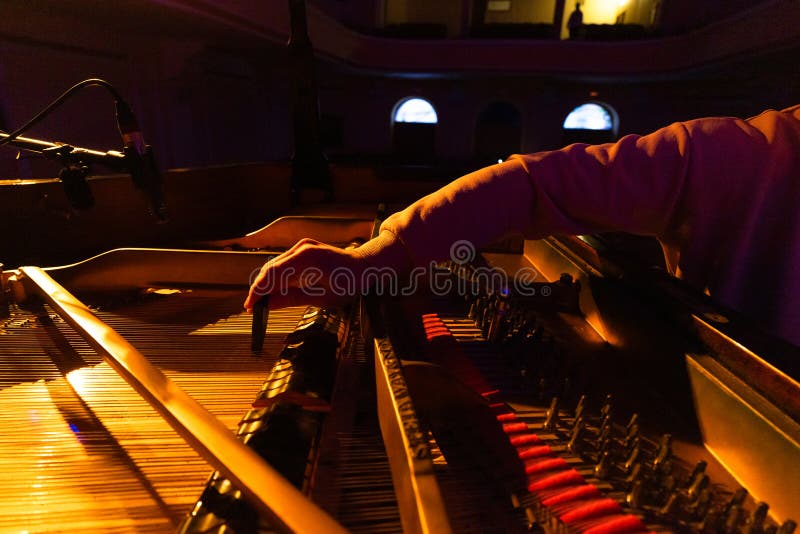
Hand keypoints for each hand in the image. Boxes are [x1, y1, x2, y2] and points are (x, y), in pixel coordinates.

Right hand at [244, 238, 370, 310]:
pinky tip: (273, 292)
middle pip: (270, 268)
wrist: (364, 266)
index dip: (258, 290)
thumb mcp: (323, 298)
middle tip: (252, 308)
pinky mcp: (303, 249)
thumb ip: (293, 299)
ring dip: (266, 283)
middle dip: (259, 288)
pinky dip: (276, 277)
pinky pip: (283, 263)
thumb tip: (268, 304)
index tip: (250, 306)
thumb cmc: (349, 284)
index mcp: (307, 259)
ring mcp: (302, 246)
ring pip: (275, 265)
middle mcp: (302, 248)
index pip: (273, 274)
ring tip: (259, 303)